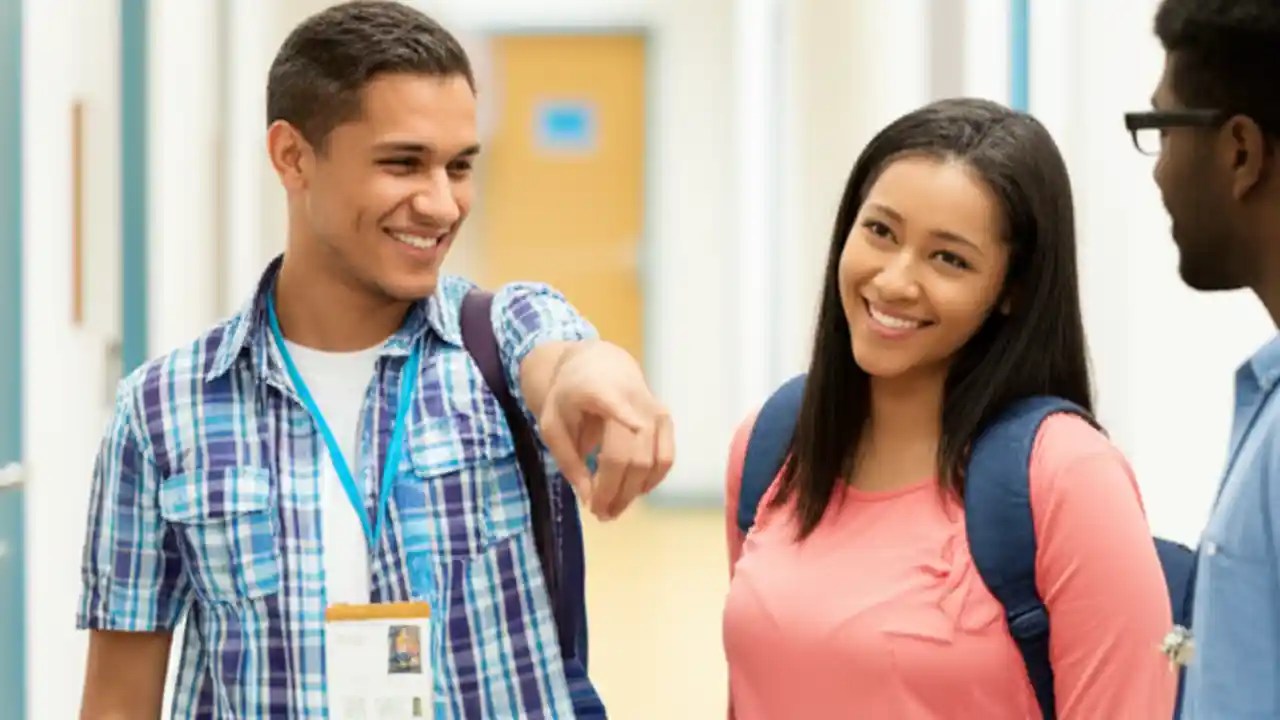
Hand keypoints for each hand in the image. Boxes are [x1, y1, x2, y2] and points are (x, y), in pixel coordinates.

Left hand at [538, 342, 673, 519]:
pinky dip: (652, 481)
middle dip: (616, 491)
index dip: (627, 416)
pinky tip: (634, 492)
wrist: (600, 366)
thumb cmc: (570, 397)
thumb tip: (589, 498)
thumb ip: (568, 461)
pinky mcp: (666, 420)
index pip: (617, 405)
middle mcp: (634, 399)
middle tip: (600, 514)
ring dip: (634, 492)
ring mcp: (654, 410)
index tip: (636, 427)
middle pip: (631, 455)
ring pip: (651, 461)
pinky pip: (665, 458)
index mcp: (600, 391)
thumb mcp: (553, 425)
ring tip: (613, 509)